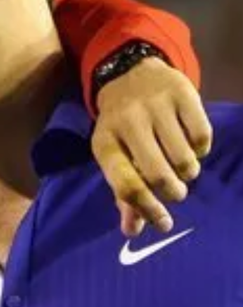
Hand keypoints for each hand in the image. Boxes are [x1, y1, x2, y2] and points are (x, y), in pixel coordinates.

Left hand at [91, 57, 211, 236]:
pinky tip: (190, 145)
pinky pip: (202, 137)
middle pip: (158, 175)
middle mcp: (127, 122)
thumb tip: (133, 231)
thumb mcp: (115, 155)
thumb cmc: (121, 126)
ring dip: (188, 172)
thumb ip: (125, 193)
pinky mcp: (182, 93)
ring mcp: (154, 106)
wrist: (129, 74)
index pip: (126, 185)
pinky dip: (201, 150)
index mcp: (105, 143)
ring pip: (184, 159)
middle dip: (173, 192)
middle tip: (175, 191)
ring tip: (181, 166)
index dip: (147, 209)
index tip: (164, 224)